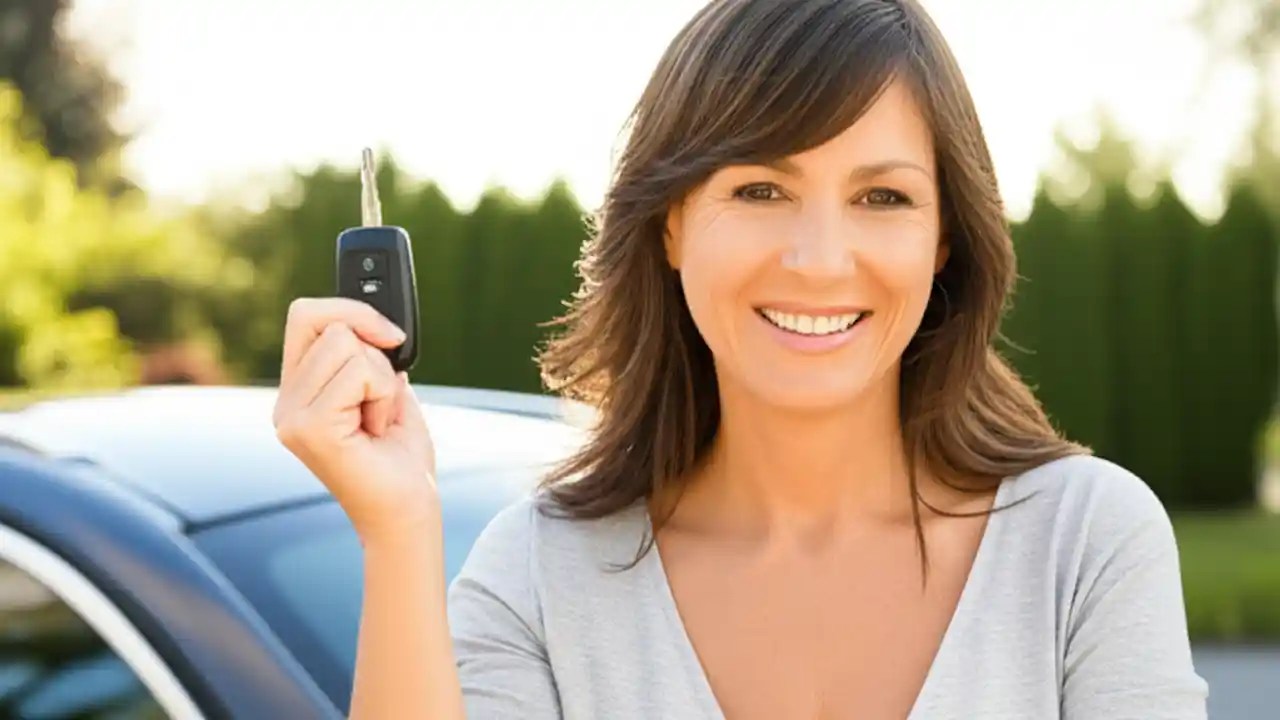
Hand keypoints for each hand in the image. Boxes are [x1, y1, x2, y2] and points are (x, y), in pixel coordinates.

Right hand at [273, 297, 438, 542]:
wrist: (407, 511)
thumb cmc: (401, 459)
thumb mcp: (387, 389)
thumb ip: (370, 352)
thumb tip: (375, 320)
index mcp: (300, 389)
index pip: (306, 315)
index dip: (351, 309)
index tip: (391, 335)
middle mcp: (287, 402)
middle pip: (330, 322)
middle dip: (375, 355)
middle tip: (380, 401)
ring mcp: (292, 416)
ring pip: (349, 345)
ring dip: (380, 381)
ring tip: (376, 421)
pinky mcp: (308, 428)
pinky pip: (358, 372)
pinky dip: (381, 396)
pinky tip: (375, 430)